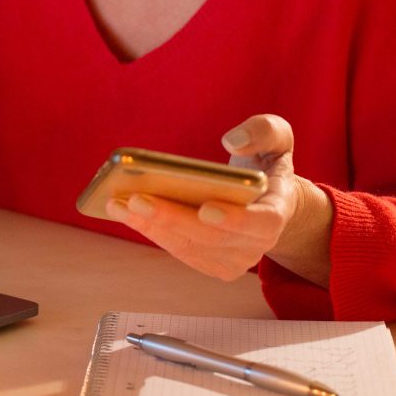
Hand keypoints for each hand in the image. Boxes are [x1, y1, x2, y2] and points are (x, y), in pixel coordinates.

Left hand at [106, 115, 328, 284]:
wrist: (266, 199)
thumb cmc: (266, 163)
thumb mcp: (276, 138)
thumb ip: (264, 131)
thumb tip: (232, 141)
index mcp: (277, 211)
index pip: (261, 223)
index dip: (235, 219)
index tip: (206, 208)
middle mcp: (257, 245)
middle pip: (211, 238)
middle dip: (172, 218)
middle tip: (135, 198)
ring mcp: (234, 260)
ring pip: (189, 248)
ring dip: (152, 227)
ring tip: (118, 203)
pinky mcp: (211, 264)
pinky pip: (179, 250)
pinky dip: (151, 232)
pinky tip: (124, 211)